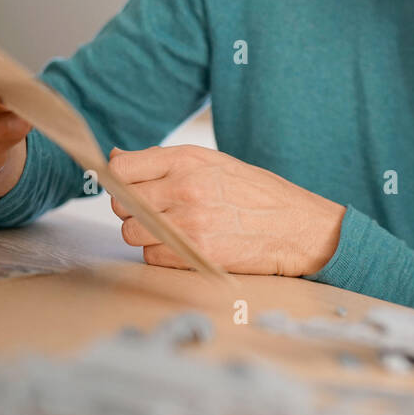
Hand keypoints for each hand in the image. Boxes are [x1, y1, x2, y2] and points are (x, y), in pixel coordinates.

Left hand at [107, 144, 345, 276]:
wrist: (299, 227)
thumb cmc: (257, 195)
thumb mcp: (214, 164)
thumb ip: (164, 163)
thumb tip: (114, 158)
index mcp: (188, 159)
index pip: (121, 168)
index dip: (121, 182)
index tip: (132, 190)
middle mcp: (185, 187)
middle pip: (121, 204)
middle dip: (133, 212)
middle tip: (160, 214)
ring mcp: (189, 221)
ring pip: (132, 233)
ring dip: (147, 236)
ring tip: (176, 231)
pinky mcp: (196, 252)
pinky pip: (152, 257)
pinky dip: (164, 256)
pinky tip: (189, 246)